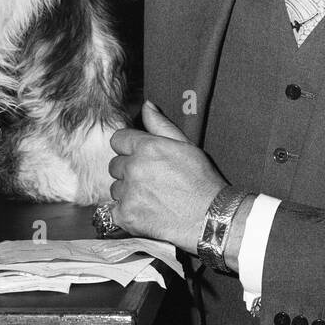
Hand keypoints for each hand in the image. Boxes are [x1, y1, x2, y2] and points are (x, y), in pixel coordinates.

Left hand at [109, 101, 226, 253]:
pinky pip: (114, 211)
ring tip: (151, 198)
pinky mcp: (127, 216)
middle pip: (114, 165)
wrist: (210, 218)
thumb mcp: (186, 145)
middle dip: (127, 171)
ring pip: (115, 189)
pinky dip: (126, 213)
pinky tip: (145, 213)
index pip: (117, 140)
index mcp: (147, 147)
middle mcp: (134, 168)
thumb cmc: (202, 180)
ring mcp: (129, 193)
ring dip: (127, 192)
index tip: (139, 157)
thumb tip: (146, 105)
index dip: (128, 148)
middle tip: (149, 180)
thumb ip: (161, 124)